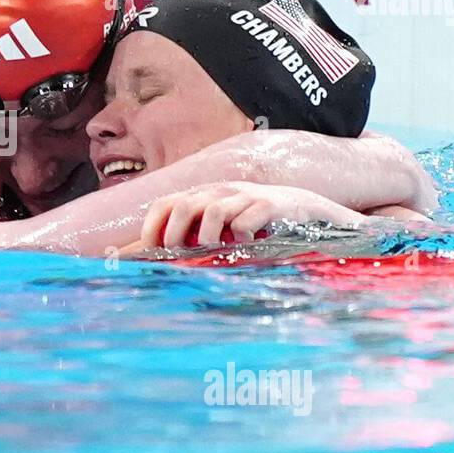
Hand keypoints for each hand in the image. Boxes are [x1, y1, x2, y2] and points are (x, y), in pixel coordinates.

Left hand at [139, 181, 364, 248]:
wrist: (302, 208)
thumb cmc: (253, 222)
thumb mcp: (220, 224)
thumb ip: (193, 236)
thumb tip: (157, 261)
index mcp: (202, 196)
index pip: (164, 204)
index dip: (152, 228)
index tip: (152, 252)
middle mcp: (219, 191)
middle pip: (184, 206)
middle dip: (176, 235)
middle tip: (180, 257)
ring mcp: (244, 196)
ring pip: (213, 212)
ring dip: (208, 238)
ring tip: (215, 253)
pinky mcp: (268, 205)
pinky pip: (245, 222)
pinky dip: (241, 238)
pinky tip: (246, 247)